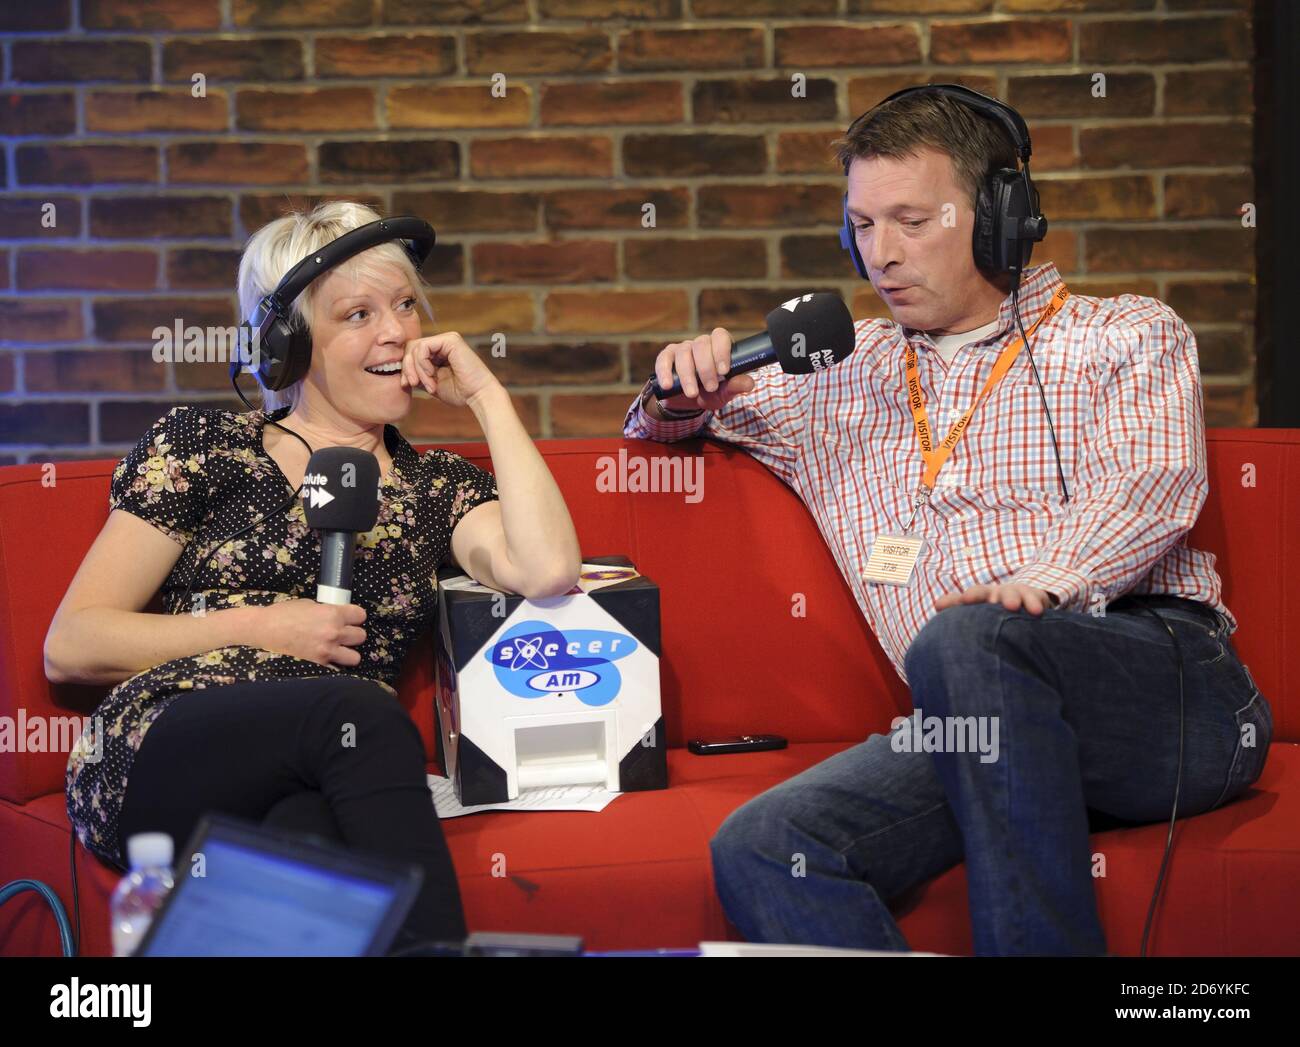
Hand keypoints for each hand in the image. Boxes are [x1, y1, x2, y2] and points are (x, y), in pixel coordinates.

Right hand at [253, 599, 367, 667]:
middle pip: (361, 636)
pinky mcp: (319, 661)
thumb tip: (339, 616)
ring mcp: (328, 648)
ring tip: (340, 647)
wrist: (267, 628)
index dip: (356, 617)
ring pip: (356, 656)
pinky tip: (330, 656)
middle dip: (353, 634)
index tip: (351, 618)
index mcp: (333, 613)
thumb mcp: (311, 604)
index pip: (361, 616)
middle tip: (343, 633)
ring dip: (349, 651)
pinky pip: (339, 665)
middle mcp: (334, 631)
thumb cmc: (286, 613)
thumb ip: (328, 611)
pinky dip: (337, 662)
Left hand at [400, 331, 500, 407]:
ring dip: (417, 369)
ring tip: (429, 384)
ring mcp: (447, 339)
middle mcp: (442, 343)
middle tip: (413, 384)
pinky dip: (423, 363)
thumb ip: (418, 375)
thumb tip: (400, 373)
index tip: (407, 385)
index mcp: (438, 352)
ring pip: (415, 347)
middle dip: (408, 368)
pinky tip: (432, 374)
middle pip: (411, 347)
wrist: (478, 396)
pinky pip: (423, 347)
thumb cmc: (460, 393)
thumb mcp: (431, 384)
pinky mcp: (450, 340)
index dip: (406, 368)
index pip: (412, 353)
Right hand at [653, 328, 755, 413]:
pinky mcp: (666, 357)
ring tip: (692, 393)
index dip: (722, 351)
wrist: (685, 403)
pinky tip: (668, 385)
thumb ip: (734, 387)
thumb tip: (749, 384)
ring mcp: (682, 349)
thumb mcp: (723, 394)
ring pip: (683, 353)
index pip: (720, 336)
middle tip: (711, 387)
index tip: (723, 371)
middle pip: (702, 344)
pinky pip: (664, 359)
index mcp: (718, 347)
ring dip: (688, 375)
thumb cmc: (708, 393)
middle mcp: (700, 344)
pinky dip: (665, 372)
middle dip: (706, 368)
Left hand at [935, 582, 1056, 614]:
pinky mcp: (1035, 598)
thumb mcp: (973, 604)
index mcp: (983, 594)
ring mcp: (1019, 595)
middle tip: (1003, 605)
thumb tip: (937, 605)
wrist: (1015, 599)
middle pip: (1001, 593)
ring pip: (1019, 596)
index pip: (977, 593)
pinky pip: (1037, 600)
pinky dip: (1038, 604)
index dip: (972, 596)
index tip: (966, 600)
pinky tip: (1039, 611)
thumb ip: (954, 604)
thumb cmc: (987, 606)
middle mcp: (1001, 593)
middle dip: (1003, 597)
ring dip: (1022, 601)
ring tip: (1027, 610)